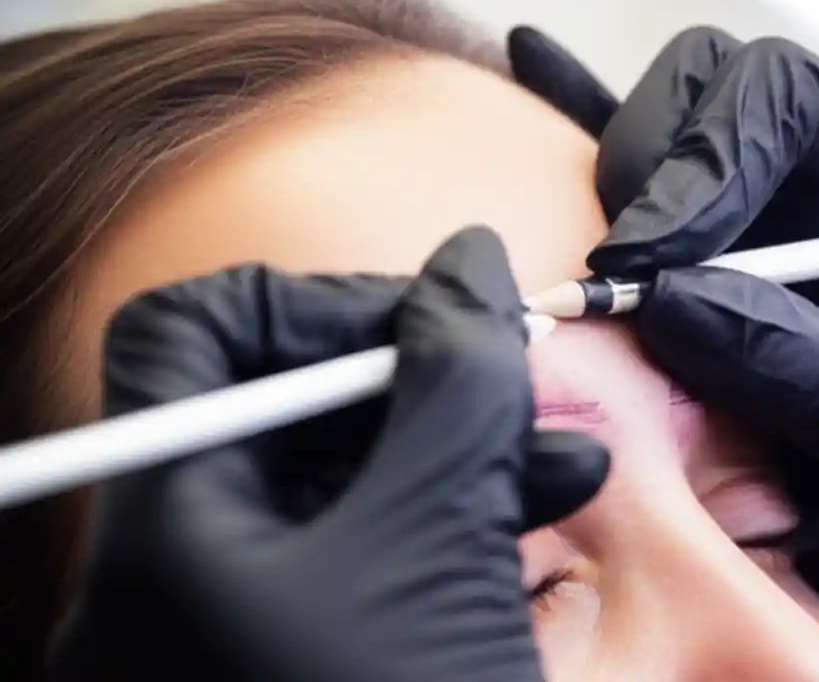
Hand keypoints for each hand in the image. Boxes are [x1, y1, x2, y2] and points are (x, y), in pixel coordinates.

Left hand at [50, 228, 608, 681]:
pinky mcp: (302, 661)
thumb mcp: (440, 540)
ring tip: (562, 452)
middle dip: (419, 380)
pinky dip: (450, 515)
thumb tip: (472, 265)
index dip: (322, 303)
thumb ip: (456, 382)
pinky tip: (542, 504)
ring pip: (341, 479)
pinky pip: (366, 551)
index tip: (437, 327)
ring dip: (456, 446)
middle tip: (517, 378)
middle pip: (281, 404)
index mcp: (168, 531)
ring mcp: (239, 627)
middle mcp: (177, 576)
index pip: (195, 331)